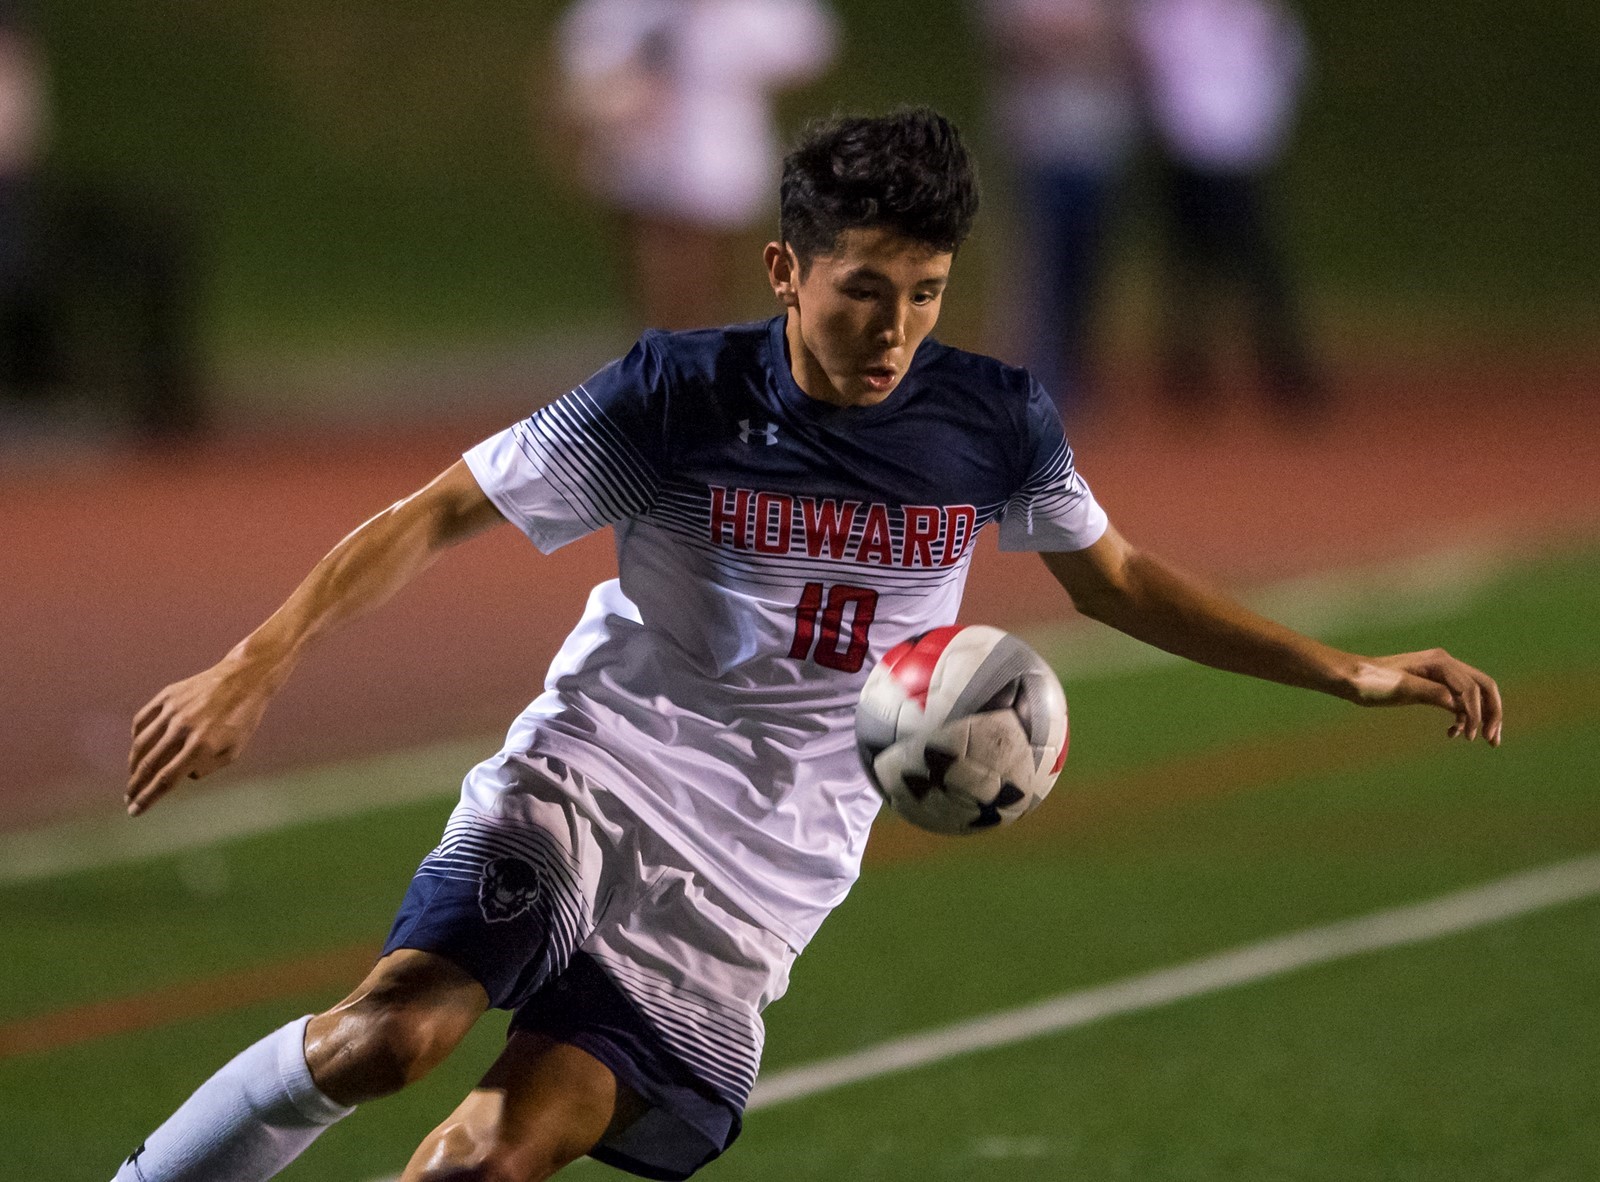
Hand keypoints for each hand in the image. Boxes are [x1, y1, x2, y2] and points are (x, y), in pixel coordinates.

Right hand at [126, 657, 275, 815]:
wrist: (244, 679)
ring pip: (141, 744)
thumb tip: (184, 775)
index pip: (166, 779)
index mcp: (202, 745)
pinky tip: (139, 748)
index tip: (134, 811)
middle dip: (135, 786)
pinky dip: (137, 737)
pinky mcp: (167, 696)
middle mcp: (183, 728)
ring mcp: (172, 710)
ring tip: (133, 777)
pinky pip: (142, 721)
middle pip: (148, 765)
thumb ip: (207, 768)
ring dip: (133, 765)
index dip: (148, 798)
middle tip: (128, 799)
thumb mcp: (234, 751)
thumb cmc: (242, 720)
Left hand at [1348, 649, 1502, 745]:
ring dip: (1481, 717)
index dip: (1477, 713)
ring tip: (1480, 740)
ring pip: (1473, 695)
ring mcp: (1440, 674)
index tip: (1470, 737)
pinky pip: (1457, 700)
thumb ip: (1432, 693)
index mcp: (1440, 662)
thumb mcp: (1401, 689)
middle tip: (1493, 741)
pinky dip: (1461, 716)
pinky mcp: (1432, 685)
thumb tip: (1460, 704)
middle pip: (1483, 687)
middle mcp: (1444, 664)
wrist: (1349, 678)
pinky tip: (1452, 734)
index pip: (1471, 688)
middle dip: (1492, 713)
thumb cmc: (1370, 682)